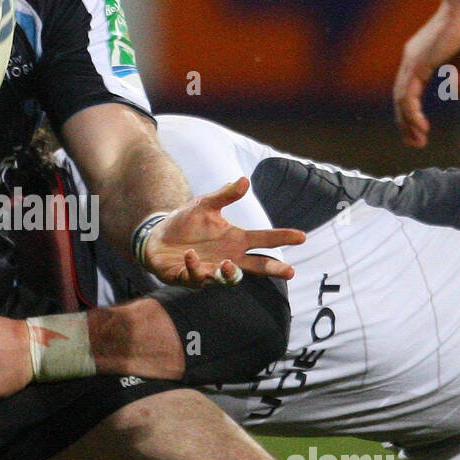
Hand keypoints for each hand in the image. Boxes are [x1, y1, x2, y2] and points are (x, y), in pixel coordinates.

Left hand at [142, 179, 305, 287]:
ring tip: (227, 263)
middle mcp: (229, 258)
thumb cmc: (186, 222)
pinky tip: (189, 254)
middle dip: (272, 269)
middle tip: (289, 271)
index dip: (282, 238)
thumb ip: (224, 196)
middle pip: (256, 267)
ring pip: (227, 278)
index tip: (301, 236)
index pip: (264, 240)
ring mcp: (211, 270)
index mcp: (236, 240)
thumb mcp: (205, 205)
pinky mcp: (190, 277)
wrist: (158, 237)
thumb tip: (244, 180)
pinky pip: (196, 276)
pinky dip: (194, 266)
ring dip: (229, 273)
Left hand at [394, 1, 459, 147]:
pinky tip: (420, 127)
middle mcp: (411, 62)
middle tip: (415, 143)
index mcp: (420, 60)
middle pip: (401, 99)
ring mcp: (411, 62)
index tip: (421, 131)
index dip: (412, 113)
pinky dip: (412, 113)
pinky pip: (408, 95)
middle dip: (406, 124)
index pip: (409, 93)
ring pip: (402, 100)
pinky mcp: (417, 64)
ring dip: (408, 123)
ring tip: (418, 141)